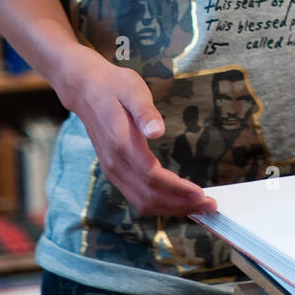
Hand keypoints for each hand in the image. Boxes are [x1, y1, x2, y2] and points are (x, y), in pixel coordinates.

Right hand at [59, 46, 217, 217]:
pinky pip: (136, 196)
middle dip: (180, 204)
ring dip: (170, 208)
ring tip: (197, 206)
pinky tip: (175, 199)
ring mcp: (112, 169)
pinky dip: (158, 203)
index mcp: (122, 144)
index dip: (178, 189)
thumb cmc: (113, 86)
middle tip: (209, 205)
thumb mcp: (132, 89)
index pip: (153, 177)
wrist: (85, 89)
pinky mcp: (113, 170)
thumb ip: (145, 111)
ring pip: (142, 202)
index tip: (201, 193)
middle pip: (149, 196)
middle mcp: (115, 163)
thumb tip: (157, 131)